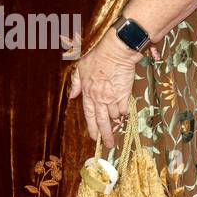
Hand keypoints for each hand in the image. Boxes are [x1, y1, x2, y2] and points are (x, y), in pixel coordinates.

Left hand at [68, 29, 138, 147]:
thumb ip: (76, 83)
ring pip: (114, 116)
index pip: (89, 115)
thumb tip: (72, 95)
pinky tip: (124, 112)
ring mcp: (112, 98)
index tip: (94, 137)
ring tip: (117, 125)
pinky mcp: (124, 95)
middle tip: (109, 145)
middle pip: (102, 121)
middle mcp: (99, 98)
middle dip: (105, 135)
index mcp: (88, 93)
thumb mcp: (81, 68)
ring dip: (115, 121)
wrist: (116, 51)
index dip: (91, 127)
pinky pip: (124, 109)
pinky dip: (124, 112)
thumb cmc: (98, 57)